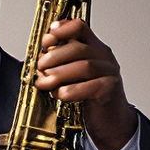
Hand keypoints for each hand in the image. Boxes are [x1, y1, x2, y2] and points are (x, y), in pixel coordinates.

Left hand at [36, 19, 137, 149]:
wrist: (109, 121)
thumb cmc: (89, 98)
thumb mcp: (72, 77)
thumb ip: (59, 66)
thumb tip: (39, 59)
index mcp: (93, 48)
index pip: (80, 28)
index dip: (62, 30)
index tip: (46, 40)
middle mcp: (103, 57)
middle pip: (78, 48)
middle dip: (54, 57)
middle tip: (40, 68)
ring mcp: (109, 72)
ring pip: (84, 66)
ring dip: (59, 74)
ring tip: (45, 83)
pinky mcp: (110, 90)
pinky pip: (90, 87)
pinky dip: (72, 90)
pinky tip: (60, 94)